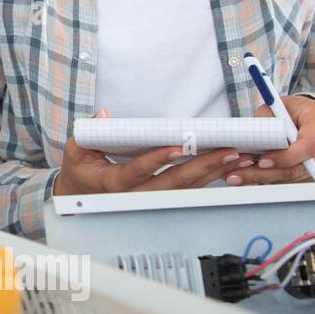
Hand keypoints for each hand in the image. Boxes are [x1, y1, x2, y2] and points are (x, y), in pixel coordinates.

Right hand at [55, 109, 254, 195]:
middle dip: (202, 166)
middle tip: (227, 151)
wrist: (82, 197)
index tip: (178, 147)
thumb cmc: (81, 172)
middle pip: (173, 183)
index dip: (158, 160)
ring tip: (238, 157)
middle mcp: (136, 195)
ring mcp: (151, 199)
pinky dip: (211, 178)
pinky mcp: (162, 197)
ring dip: (214, 172)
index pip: (137, 172)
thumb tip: (104, 114)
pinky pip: (190, 189)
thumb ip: (90, 132)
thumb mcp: (76, 151)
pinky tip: (229, 168)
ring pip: (187, 188)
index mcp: (113, 183)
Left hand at [230, 96, 314, 183]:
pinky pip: (297, 182)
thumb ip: (266, 122)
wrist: (308, 116)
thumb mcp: (274, 107)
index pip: (310, 144)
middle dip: (267, 173)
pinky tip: (254, 177)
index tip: (262, 161)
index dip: (286, 157)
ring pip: (296, 178)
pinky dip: (275, 181)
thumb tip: (250, 142)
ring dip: (266, 179)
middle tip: (238, 175)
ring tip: (239, 176)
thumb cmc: (290, 110)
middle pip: (301, 167)